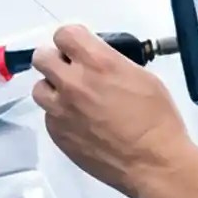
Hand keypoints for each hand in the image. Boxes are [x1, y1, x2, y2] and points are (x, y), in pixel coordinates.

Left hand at [30, 24, 189, 197]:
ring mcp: (61, 110)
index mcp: (97, 63)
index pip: (64, 34)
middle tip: (70, 69)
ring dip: (53, 89)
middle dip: (55, 60)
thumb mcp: (143, 77)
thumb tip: (97, 62)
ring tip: (73, 98)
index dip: (71, 39)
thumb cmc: (157, 121)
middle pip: (42, 57)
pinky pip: (49, 116)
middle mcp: (73, 83)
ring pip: (40, 89)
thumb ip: (112, 63)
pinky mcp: (58, 134)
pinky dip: (61, 115)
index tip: (77, 47)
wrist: (153, 163)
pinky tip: (80, 123)